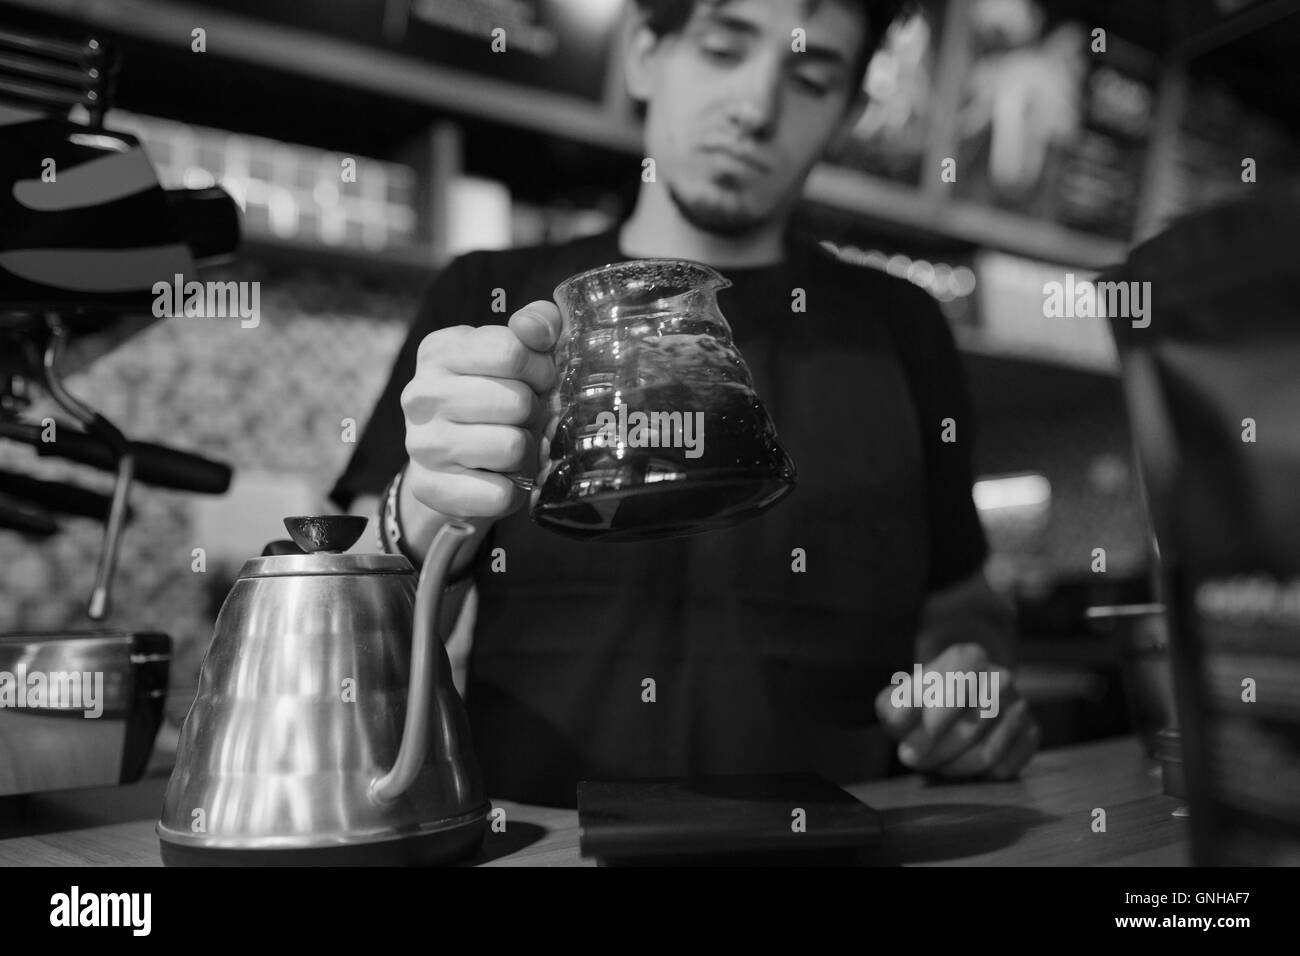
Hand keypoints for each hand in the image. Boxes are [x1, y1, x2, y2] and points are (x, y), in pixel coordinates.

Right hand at [400, 301, 561, 518]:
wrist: (456, 461)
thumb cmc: (496, 396)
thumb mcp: (517, 352)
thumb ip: (537, 325)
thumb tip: (536, 329)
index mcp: (440, 350)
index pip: (511, 351)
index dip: (540, 369)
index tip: (537, 379)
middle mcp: (421, 394)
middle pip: (516, 402)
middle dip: (535, 412)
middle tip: (524, 417)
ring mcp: (420, 444)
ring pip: (511, 447)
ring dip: (526, 451)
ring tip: (512, 446)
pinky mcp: (429, 489)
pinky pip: (499, 494)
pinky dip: (513, 490)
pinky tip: (501, 478)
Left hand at [873, 642, 1040, 780]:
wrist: (959, 693)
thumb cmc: (922, 699)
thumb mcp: (899, 697)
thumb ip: (894, 706)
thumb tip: (901, 720)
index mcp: (969, 658)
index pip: (953, 697)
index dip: (928, 731)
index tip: (904, 754)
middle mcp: (1001, 678)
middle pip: (969, 730)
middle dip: (934, 753)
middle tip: (912, 761)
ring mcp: (1020, 705)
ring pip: (987, 754)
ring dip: (953, 766)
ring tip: (934, 759)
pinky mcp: (1032, 734)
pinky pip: (1004, 769)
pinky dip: (976, 774)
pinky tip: (960, 761)